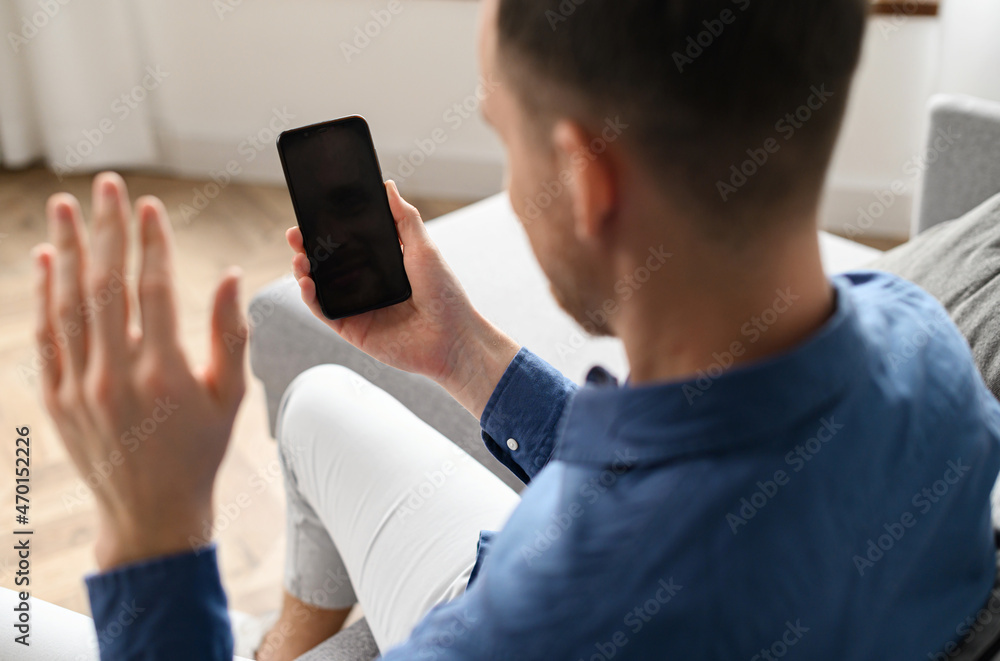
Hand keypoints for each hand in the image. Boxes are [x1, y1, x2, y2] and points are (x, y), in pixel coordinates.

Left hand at [33, 172, 245, 569]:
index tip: (150, 206)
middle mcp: (116, 376)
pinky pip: (46, 336)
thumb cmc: (200, 450)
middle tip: (106, 185)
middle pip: (105, 285)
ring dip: (65, 249)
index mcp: (165, 374)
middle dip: (106, 228)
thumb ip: (231, 334)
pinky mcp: (56, 399)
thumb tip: (230, 276)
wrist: (151, 511)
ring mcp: (79, 388)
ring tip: (64, 206)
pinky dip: (43, 295)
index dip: (152, 242)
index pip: (154, 289)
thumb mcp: (230, 395)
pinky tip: (45, 261)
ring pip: (67, 304)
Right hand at [287, 181, 518, 417]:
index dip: (328, 230)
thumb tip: (388, 186)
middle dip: (308, 248)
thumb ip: (404, 218)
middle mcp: (367, 285)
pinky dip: (310, 298)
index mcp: (382, 265)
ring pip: (320, 287)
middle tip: (295, 233)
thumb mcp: (424, 248)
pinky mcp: (353, 329)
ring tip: (298, 257)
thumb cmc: (445, 293)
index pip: (348, 243)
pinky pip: (324, 312)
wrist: (453, 336)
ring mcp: (358, 307)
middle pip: (328, 264)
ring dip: (303, 271)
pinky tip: (306, 282)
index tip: (312, 213)